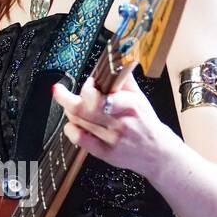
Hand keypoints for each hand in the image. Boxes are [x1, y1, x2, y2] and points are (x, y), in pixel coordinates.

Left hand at [52, 71, 173, 178]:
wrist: (157, 152)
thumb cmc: (146, 123)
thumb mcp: (140, 97)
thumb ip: (124, 80)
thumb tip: (112, 63)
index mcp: (130, 106)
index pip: (102, 97)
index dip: (87, 88)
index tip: (87, 83)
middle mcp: (120, 124)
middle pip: (83, 110)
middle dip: (65, 98)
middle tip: (59, 91)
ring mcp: (112, 140)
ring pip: (79, 122)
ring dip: (70, 110)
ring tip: (71, 105)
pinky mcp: (105, 153)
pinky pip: (79, 139)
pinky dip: (71, 129)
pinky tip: (73, 124)